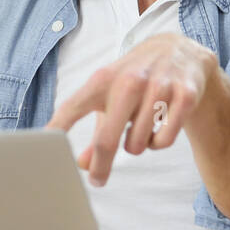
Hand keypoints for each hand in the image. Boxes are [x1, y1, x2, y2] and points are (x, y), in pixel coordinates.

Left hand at [45, 33, 217, 187]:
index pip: (72, 107)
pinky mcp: (185, 95)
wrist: (178, 49)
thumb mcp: (111, 97)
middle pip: (106, 139)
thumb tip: (83, 165)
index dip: (56, 129)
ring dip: (137, 146)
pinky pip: (164, 141)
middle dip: (101, 166)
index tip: (44, 148)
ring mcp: (159, 86)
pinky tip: (160, 127)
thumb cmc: (135, 79)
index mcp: (104, 79)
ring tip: (140, 128)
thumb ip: (97, 131)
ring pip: (137, 145)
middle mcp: (129, 81)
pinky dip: (159, 143)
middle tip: (98, 180)